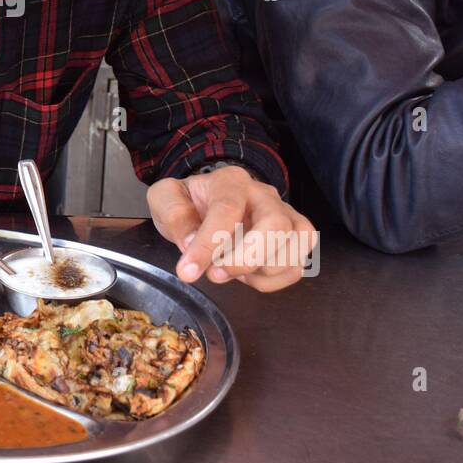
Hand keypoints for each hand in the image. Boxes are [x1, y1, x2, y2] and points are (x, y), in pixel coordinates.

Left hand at [147, 165, 317, 292]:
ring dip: (262, 270)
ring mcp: (285, 214)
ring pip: (296, 243)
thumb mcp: (165, 199)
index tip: (187, 271)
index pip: (227, 210)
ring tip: (230, 271)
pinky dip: (272, 280)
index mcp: (230, 182)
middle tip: (216, 274)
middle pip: (276, 223)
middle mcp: (263, 194)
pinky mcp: (294, 237)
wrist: (205, 203)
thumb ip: (173, 214)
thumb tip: (192, 242)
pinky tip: (247, 275)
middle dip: (247, 258)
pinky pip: (297, 265)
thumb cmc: (188, 202)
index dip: (209, 244)